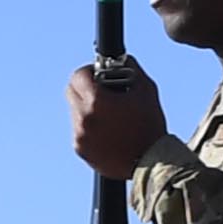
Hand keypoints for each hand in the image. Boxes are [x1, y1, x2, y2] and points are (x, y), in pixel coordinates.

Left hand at [69, 57, 164, 176]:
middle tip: (101, 90)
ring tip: (108, 113)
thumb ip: (131, 69)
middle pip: (71, 91)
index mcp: (96, 101)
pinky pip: (78, 130)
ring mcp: (79, 136)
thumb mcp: (146, 90)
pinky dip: (88, 127)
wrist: (151, 163)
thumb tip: (122, 60)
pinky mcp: (81, 150)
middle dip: (84, 88)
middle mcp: (83, 118)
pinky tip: (107, 129)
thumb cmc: (150, 126)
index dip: (89, 71)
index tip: (98, 73)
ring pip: (74, 112)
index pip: (78, 75)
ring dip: (86, 108)